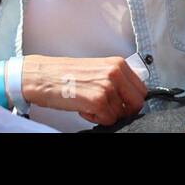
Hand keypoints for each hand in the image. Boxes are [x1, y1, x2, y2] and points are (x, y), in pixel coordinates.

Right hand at [21, 55, 146, 125]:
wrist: (43, 76)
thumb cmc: (65, 73)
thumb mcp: (98, 69)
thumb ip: (116, 79)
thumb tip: (129, 96)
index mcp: (117, 64)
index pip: (141, 89)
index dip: (131, 101)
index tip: (121, 104)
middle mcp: (115, 73)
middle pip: (138, 103)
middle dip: (124, 110)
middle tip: (106, 108)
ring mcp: (107, 87)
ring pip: (121, 114)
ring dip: (105, 114)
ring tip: (88, 103)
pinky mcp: (98, 101)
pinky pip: (107, 120)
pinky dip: (95, 119)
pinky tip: (83, 108)